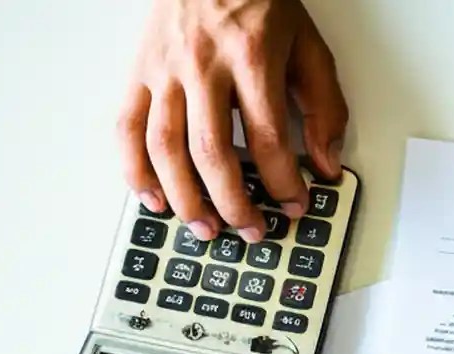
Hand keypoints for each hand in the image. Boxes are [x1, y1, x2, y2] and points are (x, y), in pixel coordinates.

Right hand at [118, 0, 347, 242]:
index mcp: (250, 58)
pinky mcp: (139, 72)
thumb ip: (324, 106)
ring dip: (185, 198)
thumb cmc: (260, 1)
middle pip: (211, 151)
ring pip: (165, 148)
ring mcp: (165, 71)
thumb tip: (326, 162)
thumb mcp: (308, 46)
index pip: (267, 137)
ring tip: (206, 229)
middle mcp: (202, 66)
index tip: (296, 204)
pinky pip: (127, 128)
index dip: (283, 181)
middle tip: (250, 231)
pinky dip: (136, 170)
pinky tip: (154, 198)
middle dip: (233, 203)